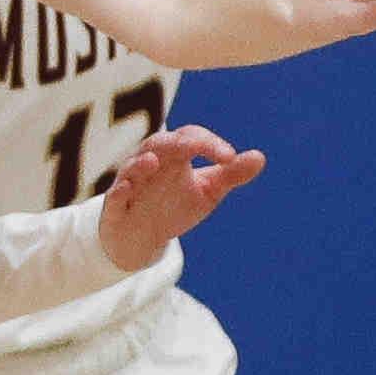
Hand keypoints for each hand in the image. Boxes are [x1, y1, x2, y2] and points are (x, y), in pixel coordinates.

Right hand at [98, 125, 265, 271]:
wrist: (142, 237)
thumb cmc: (174, 205)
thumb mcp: (207, 191)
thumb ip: (230, 174)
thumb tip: (260, 157)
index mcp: (174, 154)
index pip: (191, 138)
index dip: (209, 143)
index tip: (229, 157)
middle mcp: (150, 162)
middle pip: (160, 144)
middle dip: (177, 145)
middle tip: (194, 147)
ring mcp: (130, 182)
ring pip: (132, 166)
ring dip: (141, 164)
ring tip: (152, 161)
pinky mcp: (116, 205)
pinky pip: (115, 196)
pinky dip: (121, 191)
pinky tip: (128, 189)